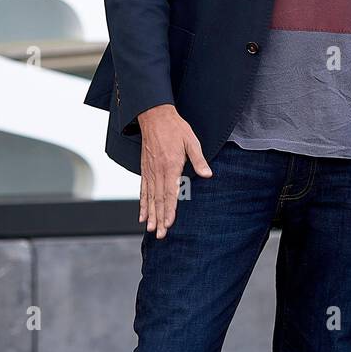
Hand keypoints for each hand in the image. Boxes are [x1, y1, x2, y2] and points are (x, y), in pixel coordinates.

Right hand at [138, 104, 212, 238]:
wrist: (155, 116)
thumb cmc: (176, 129)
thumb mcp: (192, 141)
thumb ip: (199, 160)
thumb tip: (208, 175)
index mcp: (170, 165)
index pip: (170, 193)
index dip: (169, 210)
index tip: (169, 224)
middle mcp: (157, 171)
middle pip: (158, 199)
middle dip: (159, 218)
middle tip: (160, 235)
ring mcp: (149, 171)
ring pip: (149, 197)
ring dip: (150, 214)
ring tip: (150, 229)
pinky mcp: (145, 169)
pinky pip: (143, 190)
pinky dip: (142, 204)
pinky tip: (142, 215)